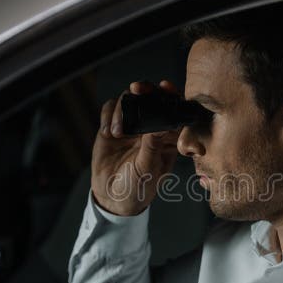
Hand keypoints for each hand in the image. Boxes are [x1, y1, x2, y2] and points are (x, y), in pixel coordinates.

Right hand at [91, 80, 180, 215]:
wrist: (113, 196)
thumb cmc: (138, 187)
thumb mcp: (147, 168)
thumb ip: (153, 146)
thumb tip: (160, 124)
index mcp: (169, 137)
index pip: (174, 110)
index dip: (172, 96)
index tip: (165, 87)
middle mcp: (152, 127)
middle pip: (151, 98)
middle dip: (146, 90)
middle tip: (137, 89)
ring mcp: (132, 125)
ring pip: (129, 100)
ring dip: (122, 110)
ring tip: (117, 133)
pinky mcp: (113, 125)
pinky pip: (110, 108)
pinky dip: (108, 116)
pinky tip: (108, 133)